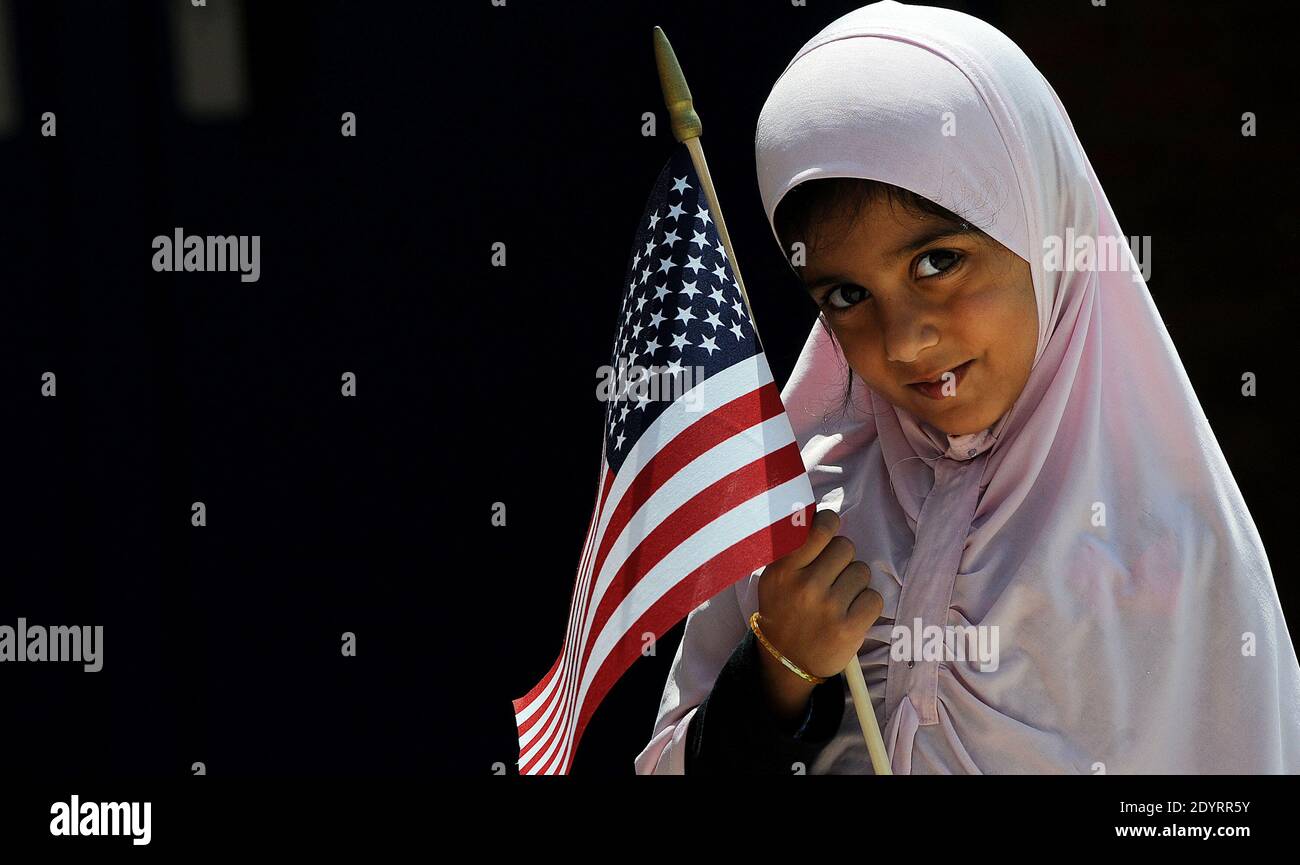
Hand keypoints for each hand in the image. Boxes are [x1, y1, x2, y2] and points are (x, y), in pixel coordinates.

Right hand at [753, 508, 882, 723]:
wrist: (786, 662)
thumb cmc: (784, 611)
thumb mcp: (774, 578)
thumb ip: (793, 549)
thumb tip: (818, 516)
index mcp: (784, 569)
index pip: (820, 528)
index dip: (829, 524)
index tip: (829, 531)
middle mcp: (805, 586)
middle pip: (845, 547)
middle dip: (842, 558)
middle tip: (830, 576)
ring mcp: (829, 607)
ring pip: (861, 571)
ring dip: (854, 582)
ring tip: (838, 598)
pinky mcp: (849, 628)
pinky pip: (874, 598)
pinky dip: (865, 604)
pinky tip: (850, 613)